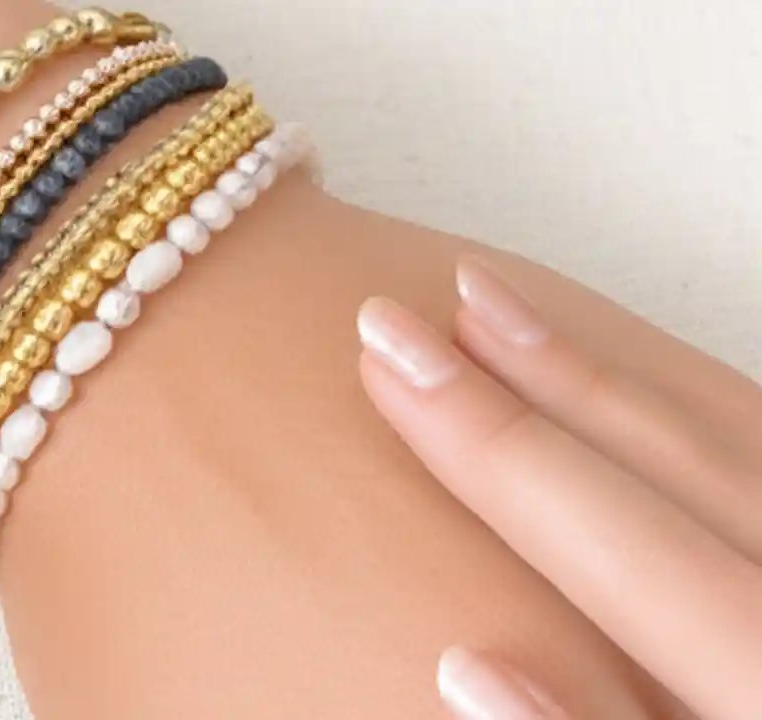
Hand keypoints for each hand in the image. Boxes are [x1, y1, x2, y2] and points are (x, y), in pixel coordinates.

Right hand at [355, 256, 761, 719]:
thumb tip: (464, 659)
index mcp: (760, 681)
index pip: (605, 533)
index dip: (484, 439)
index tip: (388, 356)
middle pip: (672, 464)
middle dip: (538, 375)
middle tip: (428, 307)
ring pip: (748, 439)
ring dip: (617, 373)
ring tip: (514, 314)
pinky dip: (721, 409)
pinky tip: (663, 394)